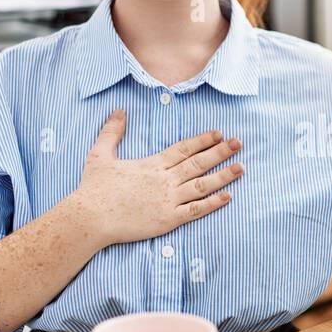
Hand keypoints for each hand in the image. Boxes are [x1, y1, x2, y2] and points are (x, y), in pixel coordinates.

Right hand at [73, 109, 244, 246]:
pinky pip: (195, 210)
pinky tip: (228, 196)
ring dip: (223, 176)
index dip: (203, 140)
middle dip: (220, 152)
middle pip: (198, 163)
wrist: (90, 218)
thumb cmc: (94, 188)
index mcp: (152, 164)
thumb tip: (119, 111)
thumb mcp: (100, 154)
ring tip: (241, 167)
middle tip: (239, 143)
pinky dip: (213, 203)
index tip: (219, 133)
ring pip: (202, 185)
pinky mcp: (168, 220)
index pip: (184, 149)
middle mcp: (164, 180)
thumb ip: (112, 132)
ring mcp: (168, 200)